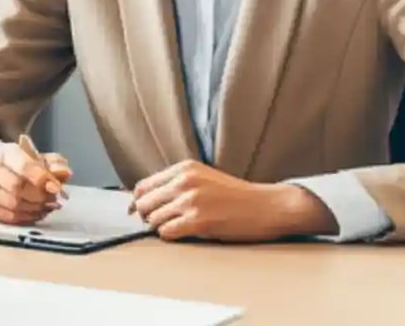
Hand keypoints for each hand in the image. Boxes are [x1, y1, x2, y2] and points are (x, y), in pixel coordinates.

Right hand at [0, 143, 72, 224]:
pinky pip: (9, 217)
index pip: (23, 166)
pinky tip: (36, 212)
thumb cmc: (23, 165)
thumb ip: (55, 164)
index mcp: (6, 153)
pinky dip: (27, 217)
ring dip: (35, 208)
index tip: (56, 187)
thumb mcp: (42, 158)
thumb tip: (64, 173)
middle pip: (16, 187)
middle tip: (53, 198)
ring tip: (46, 206)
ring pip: (13, 204)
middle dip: (39, 196)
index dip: (42, 178)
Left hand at [130, 160, 335, 242]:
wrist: (267, 206)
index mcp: (183, 168)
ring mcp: (190, 200)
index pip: (143, 186)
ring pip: (153, 220)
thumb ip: (177, 184)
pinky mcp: (198, 220)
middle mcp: (184, 181)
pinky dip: (170, 237)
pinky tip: (183, 234)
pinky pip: (167, 232)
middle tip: (158, 225)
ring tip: (177, 229)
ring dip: (161, 228)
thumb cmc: (237, 196)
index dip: (137, 203)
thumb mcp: (203, 178)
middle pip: (143, 203)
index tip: (138, 214)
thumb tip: (147, 201)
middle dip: (146, 217)